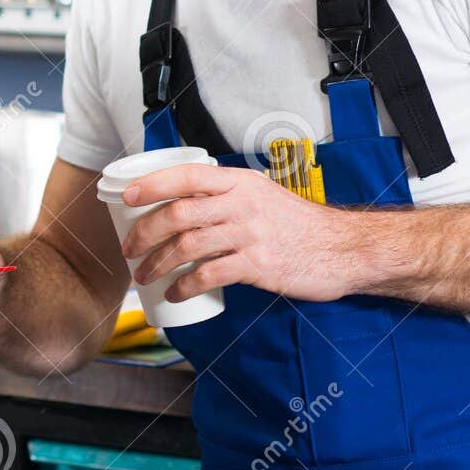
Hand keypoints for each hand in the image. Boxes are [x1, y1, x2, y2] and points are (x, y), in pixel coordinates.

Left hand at [120, 164, 357, 303]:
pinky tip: (174, 293)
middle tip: (129, 250)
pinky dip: (184, 286)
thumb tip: (182, 204)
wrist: (343, 248)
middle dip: (145, 233)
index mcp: (238, 182)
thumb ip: (226, 196)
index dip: (152, 185)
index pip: (185, 175)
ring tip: (144, 275)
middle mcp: (241, 203)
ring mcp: (249, 234)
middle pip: (178, 213)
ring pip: (187, 246)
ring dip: (157, 263)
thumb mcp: (261, 195)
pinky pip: (209, 276)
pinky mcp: (258, 266)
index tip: (126, 198)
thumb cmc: (297, 224)